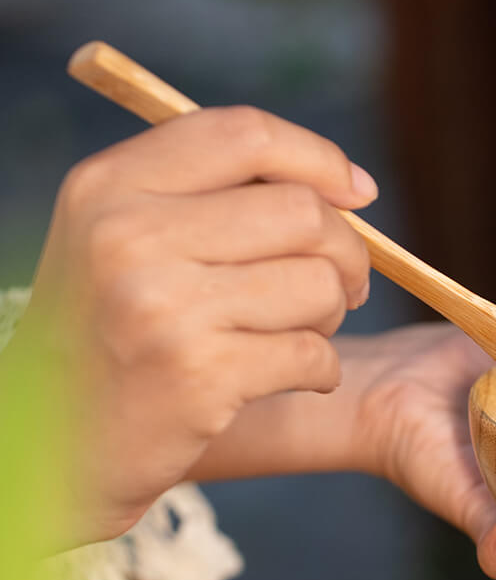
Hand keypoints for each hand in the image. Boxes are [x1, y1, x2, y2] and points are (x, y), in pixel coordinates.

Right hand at [13, 107, 375, 541]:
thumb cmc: (113, 333)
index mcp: (110, 185)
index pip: (244, 134)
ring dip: (333, 314)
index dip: (319, 158)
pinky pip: (312, 354)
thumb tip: (349, 186)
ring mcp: (162, 306)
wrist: (55, 446)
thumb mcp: (124, 240)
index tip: (358, 191)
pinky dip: (322, 369)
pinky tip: (297, 377)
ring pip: (318, 284)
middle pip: (301, 211)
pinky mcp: (198, 375)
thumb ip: (214, 196)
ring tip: (304, 332)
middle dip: (346, 251)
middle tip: (344, 284)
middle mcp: (128, 236)